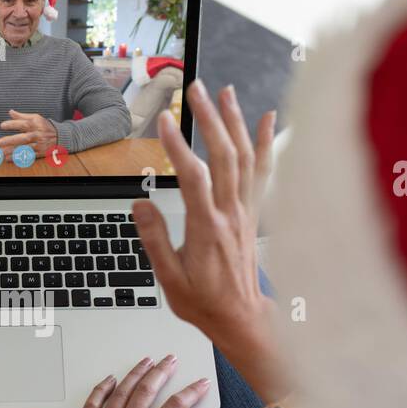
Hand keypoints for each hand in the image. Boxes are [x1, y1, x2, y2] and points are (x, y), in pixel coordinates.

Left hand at [0, 110, 58, 155]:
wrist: (59, 137)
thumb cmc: (44, 126)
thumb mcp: (35, 118)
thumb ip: (22, 116)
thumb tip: (10, 112)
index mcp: (36, 124)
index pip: (23, 124)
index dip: (12, 124)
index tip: (2, 126)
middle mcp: (37, 134)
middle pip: (24, 138)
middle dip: (12, 140)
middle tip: (0, 142)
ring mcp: (39, 144)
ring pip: (25, 148)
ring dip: (13, 151)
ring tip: (2, 152)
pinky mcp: (40, 153)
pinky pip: (28, 156)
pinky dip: (19, 158)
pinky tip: (9, 158)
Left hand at [47, 355, 210, 407]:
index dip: (190, 394)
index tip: (200, 384)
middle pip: (146, 392)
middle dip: (161, 371)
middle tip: (170, 360)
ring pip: (120, 393)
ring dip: (135, 374)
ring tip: (145, 361)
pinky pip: (92, 404)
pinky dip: (102, 389)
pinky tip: (110, 380)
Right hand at [133, 81, 286, 401]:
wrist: (241, 318)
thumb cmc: (204, 302)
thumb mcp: (168, 278)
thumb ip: (154, 239)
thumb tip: (139, 204)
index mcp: (207, 228)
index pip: (193, 178)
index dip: (177, 147)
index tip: (163, 121)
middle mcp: (230, 214)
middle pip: (224, 155)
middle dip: (208, 118)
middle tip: (194, 90)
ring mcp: (245, 211)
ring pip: (244, 158)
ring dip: (234, 121)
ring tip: (223, 92)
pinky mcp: (252, 213)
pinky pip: (263, 172)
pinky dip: (265, 144)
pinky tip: (267, 119)